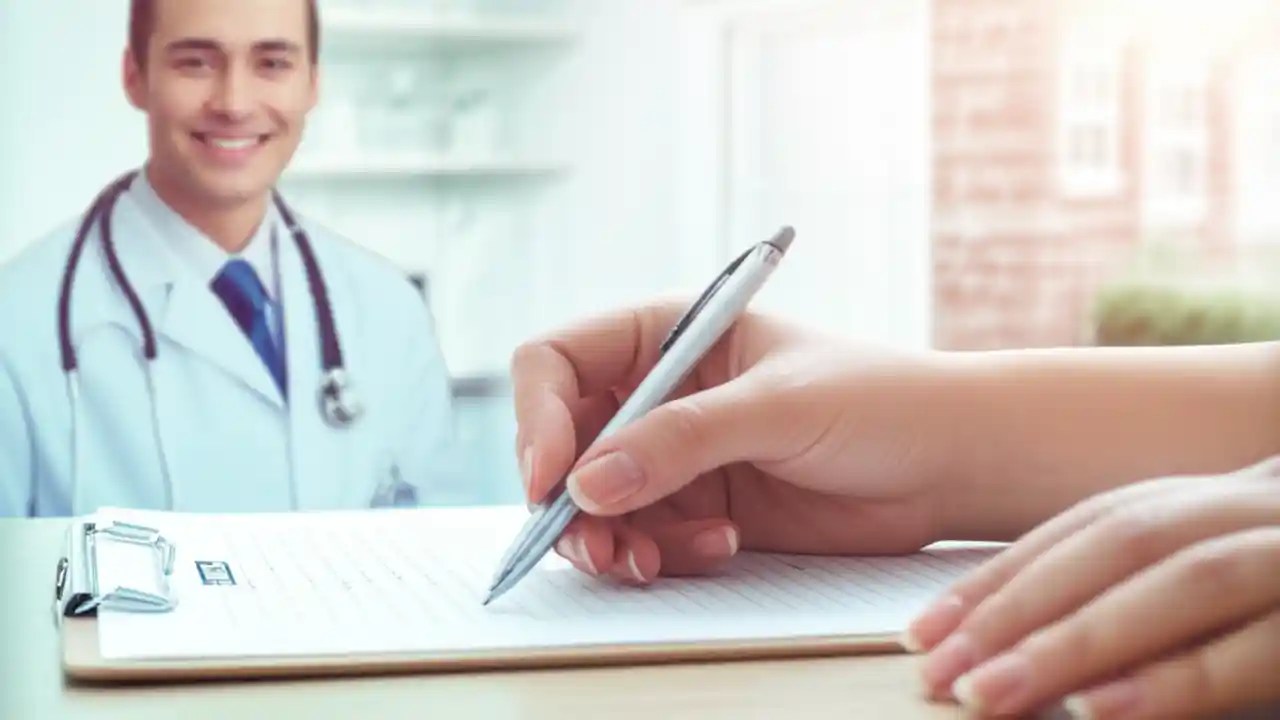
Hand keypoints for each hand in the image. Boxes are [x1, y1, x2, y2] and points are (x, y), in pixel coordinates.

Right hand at [510, 301, 970, 584]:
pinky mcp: (700, 508)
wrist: (947, 464)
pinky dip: (659, 554)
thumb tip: (586, 483)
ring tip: (648, 561)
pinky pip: (642, 537)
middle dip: (569, 497)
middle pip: (564, 442)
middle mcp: (661, 393)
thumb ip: (682, 440)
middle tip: (595, 542)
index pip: (559, 363)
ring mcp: (677, 455)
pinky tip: (717, 547)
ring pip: (594, 501)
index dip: (540, 418)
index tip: (551, 478)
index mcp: (669, 334)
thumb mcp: (777, 407)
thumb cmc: (879, 401)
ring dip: (609, 537)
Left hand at [904, 456, 1279, 718]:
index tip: (920, 635)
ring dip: (1077, 640)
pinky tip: (1100, 710)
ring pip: (1181, 584)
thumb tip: (1016, 650)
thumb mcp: (1213, 581)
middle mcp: (1247, 511)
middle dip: (1018, 609)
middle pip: (1116, 545)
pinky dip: (1175, 681)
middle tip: (937, 672)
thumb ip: (1133, 598)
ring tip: (991, 695)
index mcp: (1204, 502)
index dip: (997, 580)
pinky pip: (1256, 648)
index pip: (1082, 531)